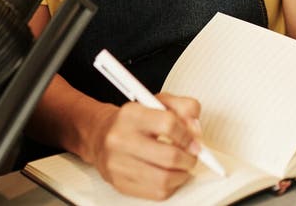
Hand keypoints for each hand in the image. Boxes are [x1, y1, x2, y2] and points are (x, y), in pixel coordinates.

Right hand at [83, 94, 202, 199]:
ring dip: (182, 174)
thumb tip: (195, 129)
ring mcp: (117, 164)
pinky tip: (170, 175)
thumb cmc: (133, 120)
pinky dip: (170, 186)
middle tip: (192, 155)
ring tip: (182, 166)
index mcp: (130, 114)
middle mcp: (120, 139)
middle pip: (169, 156)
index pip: (168, 124)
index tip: (194, 139)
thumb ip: (184, 107)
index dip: (188, 134)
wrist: (100, 136)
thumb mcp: (158, 102)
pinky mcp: (119, 184)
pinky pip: (155, 192)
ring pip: (164, 179)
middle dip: (189, 158)